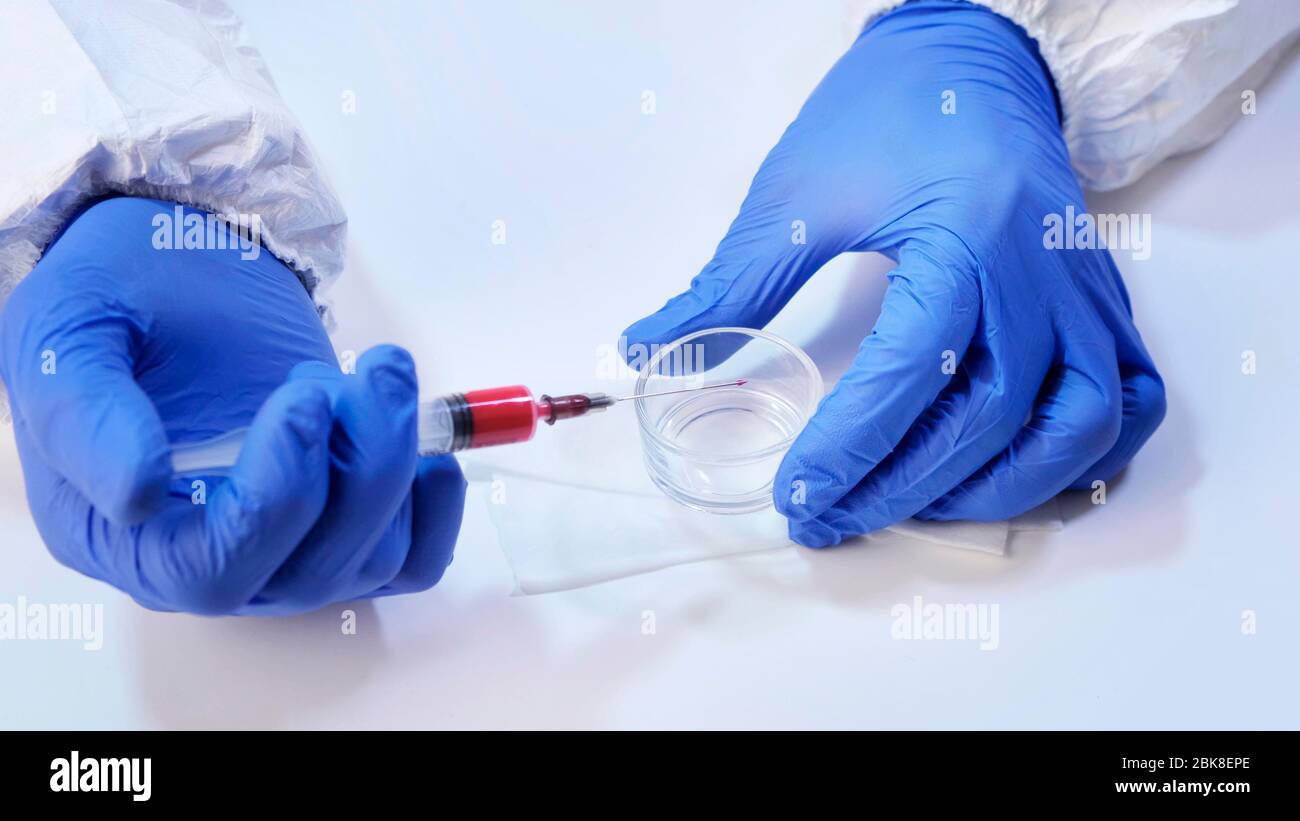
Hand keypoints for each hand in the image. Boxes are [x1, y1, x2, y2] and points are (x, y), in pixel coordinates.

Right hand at [1, 196, 464, 613]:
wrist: (185, 268)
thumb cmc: (119, 296)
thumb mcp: (69, 330)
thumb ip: (87, 415)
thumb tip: (136, 496)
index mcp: (119, 532)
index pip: (210, 570)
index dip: (274, 499)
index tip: (307, 399)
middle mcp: (202, 558)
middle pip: (303, 570)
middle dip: (359, 471)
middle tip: (370, 371)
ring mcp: (280, 547)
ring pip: (368, 559)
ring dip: (394, 465)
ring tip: (377, 375)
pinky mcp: (340, 520)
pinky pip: (409, 562)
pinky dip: (435, 516)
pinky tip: (431, 455)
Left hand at [621, 0, 1164, 545]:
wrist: (970, 61)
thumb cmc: (884, 118)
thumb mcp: (797, 197)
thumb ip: (728, 287)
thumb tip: (648, 352)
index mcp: (966, 236)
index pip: (914, 373)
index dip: (852, 447)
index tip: (797, 493)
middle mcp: (1041, 274)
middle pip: (989, 419)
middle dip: (902, 488)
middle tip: (831, 517)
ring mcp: (1085, 294)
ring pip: (1074, 429)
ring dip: (993, 491)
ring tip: (912, 505)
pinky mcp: (1103, 304)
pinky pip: (1128, 404)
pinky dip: (1083, 458)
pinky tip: (1014, 476)